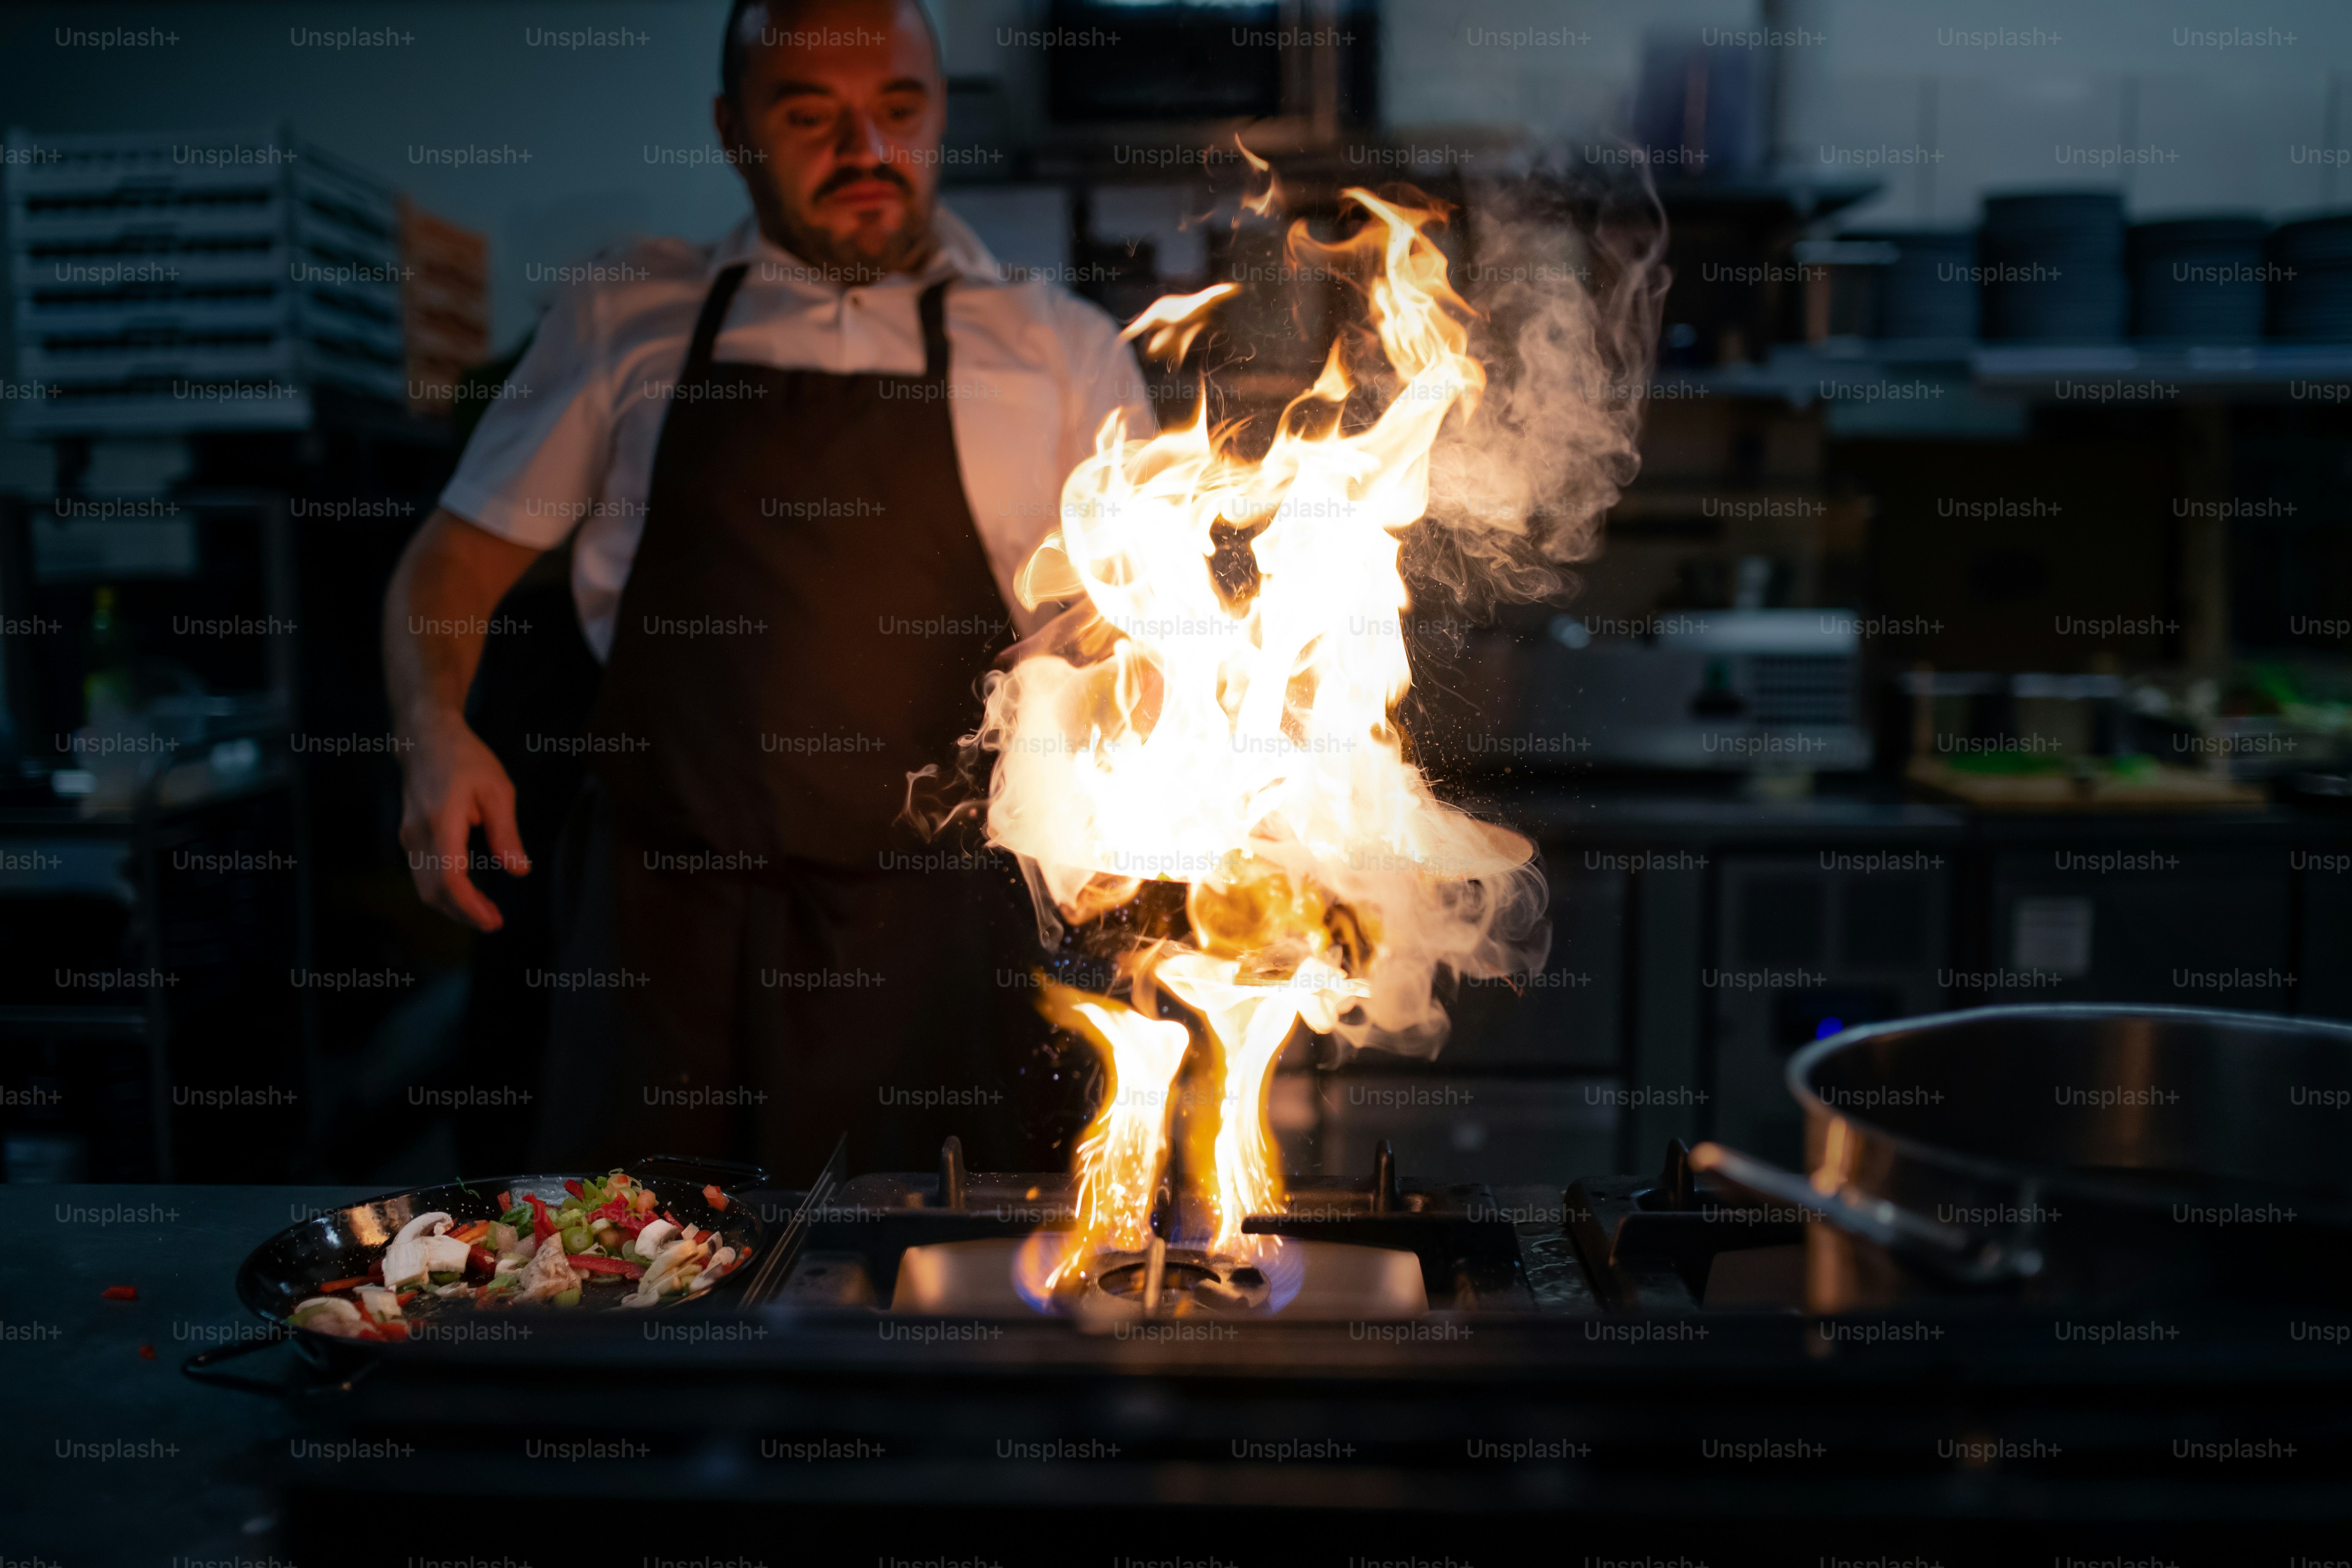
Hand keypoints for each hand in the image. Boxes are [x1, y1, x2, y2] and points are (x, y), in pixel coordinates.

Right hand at [398, 714, 527, 930]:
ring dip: (454, 905)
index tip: (492, 921)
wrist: (425, 737)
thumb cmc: (465, 759)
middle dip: (463, 913)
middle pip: (433, 891)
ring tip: (485, 912)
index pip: (448, 879)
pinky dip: (444, 891)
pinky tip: (469, 893)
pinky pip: (423, 874)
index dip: (469, 907)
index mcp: (440, 822)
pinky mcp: (409, 836)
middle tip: (494, 922)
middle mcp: (417, 834)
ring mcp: (408, 836)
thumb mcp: (497, 790)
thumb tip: (519, 871)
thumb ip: (506, 833)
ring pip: (425, 886)